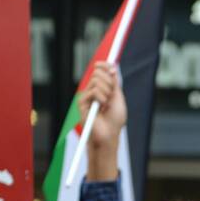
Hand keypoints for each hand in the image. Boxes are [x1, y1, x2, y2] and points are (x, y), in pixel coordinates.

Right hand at [80, 62, 126, 176]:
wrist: (108, 135)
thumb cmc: (114, 120)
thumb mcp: (118, 98)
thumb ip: (114, 83)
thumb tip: (112, 67)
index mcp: (102, 89)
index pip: (100, 71)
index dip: (104, 65)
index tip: (110, 66)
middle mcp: (92, 91)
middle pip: (98, 73)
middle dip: (109, 82)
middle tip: (112, 95)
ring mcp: (86, 96)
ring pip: (96, 80)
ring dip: (106, 91)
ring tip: (106, 104)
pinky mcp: (81, 102)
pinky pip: (93, 90)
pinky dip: (101, 97)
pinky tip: (101, 107)